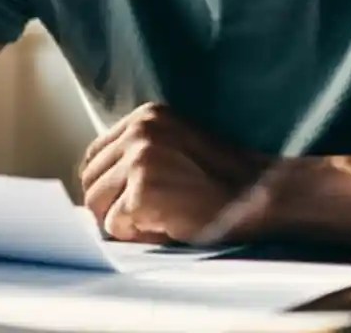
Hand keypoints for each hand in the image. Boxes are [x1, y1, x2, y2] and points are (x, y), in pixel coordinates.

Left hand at [78, 103, 271, 244]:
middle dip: (108, 206)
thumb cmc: (221, 182)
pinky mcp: (142, 190)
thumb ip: (139, 155)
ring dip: (122, 221)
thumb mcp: (178, 148)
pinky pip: (115, 225)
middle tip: (142, 219)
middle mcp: (139, 131)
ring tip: (159, 220)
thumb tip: (97, 188)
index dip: (105, 185)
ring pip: (96, 204)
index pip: (95, 155)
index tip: (124, 202)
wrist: (260, 195)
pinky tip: (167, 226)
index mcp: (146, 116)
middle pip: (90, 180)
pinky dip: (137, 234)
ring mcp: (140, 159)